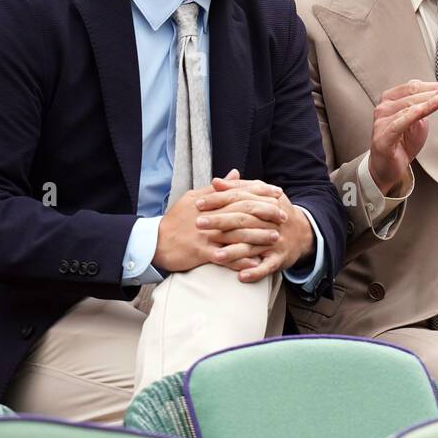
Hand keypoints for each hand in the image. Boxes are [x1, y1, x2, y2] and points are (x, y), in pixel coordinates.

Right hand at [154, 169, 282, 272]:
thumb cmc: (176, 220)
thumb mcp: (193, 197)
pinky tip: (256, 263)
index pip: (239, 191)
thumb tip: (235, 173)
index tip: (277, 192)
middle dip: (266, 213)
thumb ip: (217, 188)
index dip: (260, 191)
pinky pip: (225, 257)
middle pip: (242, 211)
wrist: (154, 242)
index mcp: (208, 199)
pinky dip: (241, 261)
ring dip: (258, 236)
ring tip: (275, 238)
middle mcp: (208, 215)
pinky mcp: (200, 252)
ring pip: (237, 234)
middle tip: (283, 216)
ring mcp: (205, 234)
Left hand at [197, 169, 315, 279]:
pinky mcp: (279, 259)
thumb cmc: (275, 213)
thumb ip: (238, 188)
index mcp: (266, 203)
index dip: (218, 200)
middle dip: (220, 222)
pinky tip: (241, 276)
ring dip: (234, 252)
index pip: (240, 198)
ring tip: (215, 255)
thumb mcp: (261, 196)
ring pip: (253, 246)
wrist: (302, 233)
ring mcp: (275, 241)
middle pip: (244, 220)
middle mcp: (271, 221)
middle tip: (198, 223)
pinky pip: (267, 267)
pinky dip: (255, 272)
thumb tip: (216, 182)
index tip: (198, 203)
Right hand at [369, 80, 437, 194]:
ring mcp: (381, 123)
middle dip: (430, 93)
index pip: (411, 87)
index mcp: (390, 100)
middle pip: (409, 96)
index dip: (429, 86)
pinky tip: (422, 110)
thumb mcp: (418, 121)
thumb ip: (426, 107)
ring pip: (406, 108)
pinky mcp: (382, 138)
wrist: (388, 167)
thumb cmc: (402, 142)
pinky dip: (411, 115)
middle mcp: (383, 108)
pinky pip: (399, 124)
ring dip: (425, 102)